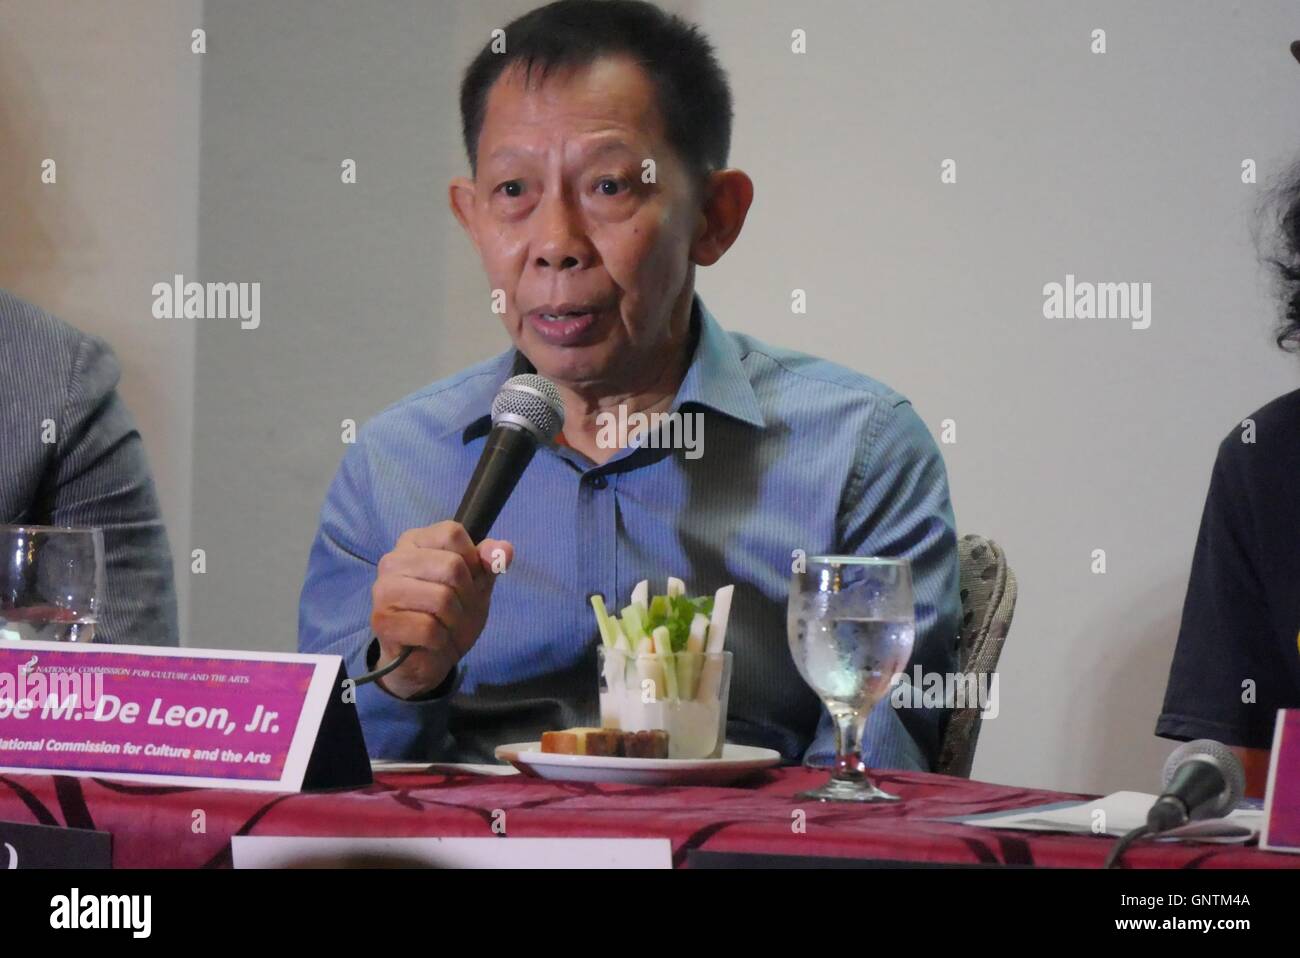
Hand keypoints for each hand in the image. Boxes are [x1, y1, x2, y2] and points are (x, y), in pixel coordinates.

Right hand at [369, 520, 511, 698]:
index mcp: (414, 542)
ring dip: (455, 621)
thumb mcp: (478, 583)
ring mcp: (383, 590)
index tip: (467, 580)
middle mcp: (393, 560)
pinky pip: (429, 628)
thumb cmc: (450, 612)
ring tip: (446, 626)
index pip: (453, 533)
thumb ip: (490, 562)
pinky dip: (441, 640)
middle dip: (467, 596)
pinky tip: (432, 642)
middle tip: (458, 611)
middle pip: (452, 566)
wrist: (427, 656)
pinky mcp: (382, 621)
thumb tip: (504, 549)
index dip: (472, 560)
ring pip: (442, 598)